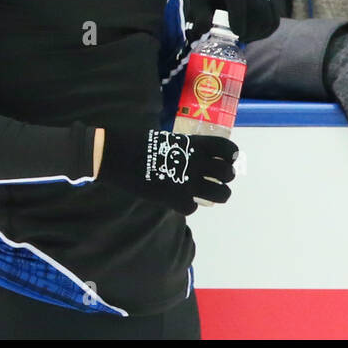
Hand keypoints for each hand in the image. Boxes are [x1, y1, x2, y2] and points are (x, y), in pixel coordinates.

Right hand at [97, 127, 237, 214]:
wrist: (118, 154)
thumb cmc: (138, 142)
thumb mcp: (169, 140)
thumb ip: (186, 150)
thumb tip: (196, 158)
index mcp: (195, 144)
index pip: (227, 150)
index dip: (230, 156)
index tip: (228, 160)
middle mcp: (197, 163)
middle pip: (228, 174)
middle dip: (225, 178)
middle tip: (217, 180)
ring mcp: (189, 182)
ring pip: (221, 194)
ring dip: (218, 195)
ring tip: (209, 194)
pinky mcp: (176, 199)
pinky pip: (193, 207)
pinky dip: (187, 206)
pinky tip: (179, 201)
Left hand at [187, 0, 278, 43]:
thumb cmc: (207, 0)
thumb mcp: (198, 6)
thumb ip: (199, 18)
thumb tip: (203, 29)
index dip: (239, 16)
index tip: (237, 33)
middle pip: (257, 12)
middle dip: (249, 31)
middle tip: (237, 40)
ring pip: (268, 19)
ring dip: (257, 33)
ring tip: (244, 37)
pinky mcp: (270, 1)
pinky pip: (274, 22)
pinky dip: (265, 32)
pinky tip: (253, 35)